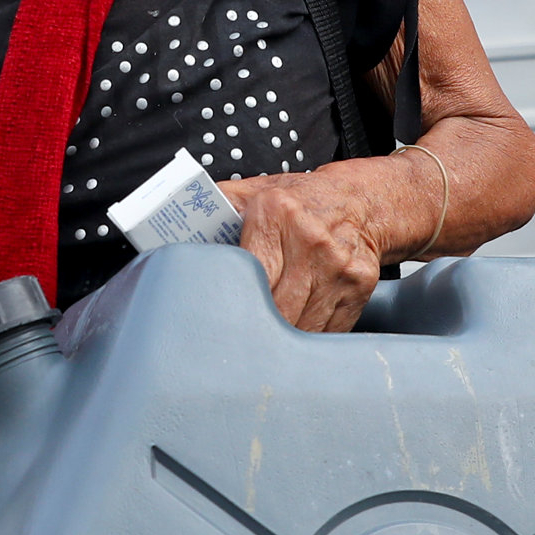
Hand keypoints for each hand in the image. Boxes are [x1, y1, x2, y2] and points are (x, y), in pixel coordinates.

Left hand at [217, 168, 389, 332]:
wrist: (360, 201)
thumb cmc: (301, 200)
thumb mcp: (256, 191)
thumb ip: (217, 206)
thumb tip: (174, 225)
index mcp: (277, 213)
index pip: (247, 271)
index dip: (232, 300)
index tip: (219, 318)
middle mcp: (310, 239)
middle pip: (274, 306)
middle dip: (253, 329)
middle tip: (235, 343)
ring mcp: (337, 266)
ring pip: (300, 326)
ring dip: (280, 340)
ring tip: (264, 342)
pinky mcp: (358, 287)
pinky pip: (327, 329)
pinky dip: (307, 339)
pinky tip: (295, 336)